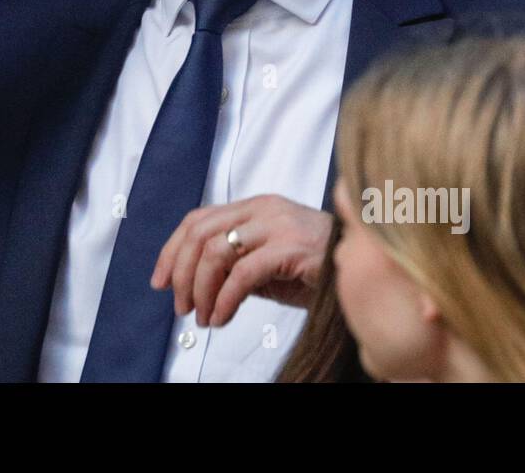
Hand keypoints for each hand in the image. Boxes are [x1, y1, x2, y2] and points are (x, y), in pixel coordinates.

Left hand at [151, 194, 332, 327]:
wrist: (365, 268)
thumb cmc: (317, 268)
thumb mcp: (267, 264)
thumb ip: (236, 264)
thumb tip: (197, 284)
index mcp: (254, 207)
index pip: (198, 219)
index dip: (171, 249)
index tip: (159, 281)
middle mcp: (263, 209)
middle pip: (200, 232)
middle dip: (180, 273)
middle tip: (180, 306)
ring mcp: (278, 225)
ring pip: (216, 251)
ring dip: (201, 289)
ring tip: (202, 316)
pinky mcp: (291, 248)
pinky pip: (243, 274)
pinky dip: (225, 300)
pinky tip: (222, 318)